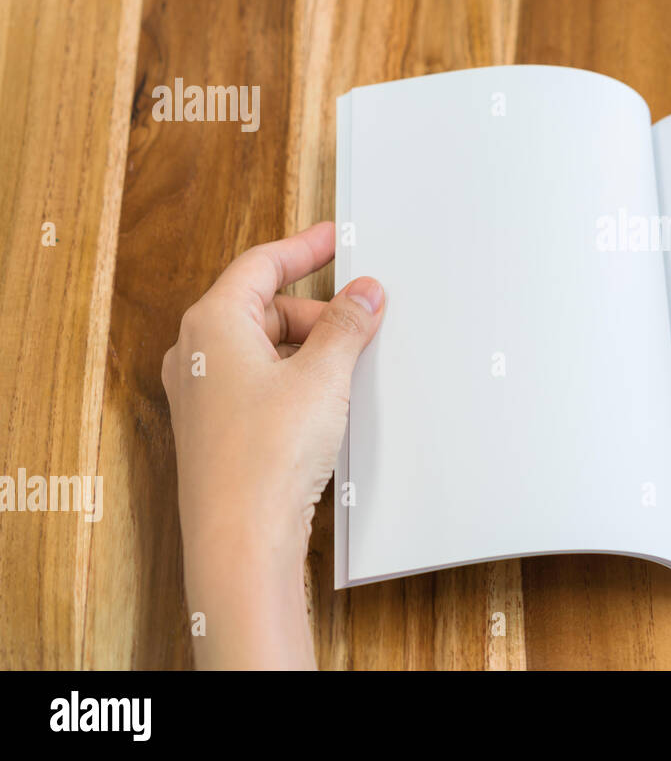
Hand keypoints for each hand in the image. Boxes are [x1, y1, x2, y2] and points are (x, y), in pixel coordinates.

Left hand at [162, 221, 383, 667]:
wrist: (241, 539)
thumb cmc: (264, 459)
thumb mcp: (323, 377)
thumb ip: (347, 326)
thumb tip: (364, 295)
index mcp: (212, 325)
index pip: (260, 265)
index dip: (303, 247)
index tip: (333, 237)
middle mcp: (198, 355)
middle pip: (266, 307)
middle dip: (319, 311)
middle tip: (365, 317)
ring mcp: (205, 394)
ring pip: (266, 347)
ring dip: (312, 349)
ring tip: (353, 364)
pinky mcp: (220, 428)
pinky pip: (264, 382)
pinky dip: (299, 379)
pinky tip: (330, 399)